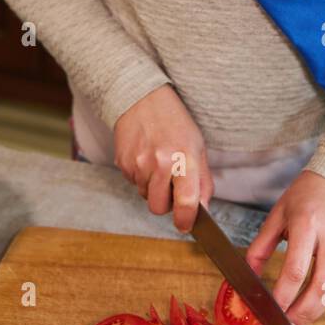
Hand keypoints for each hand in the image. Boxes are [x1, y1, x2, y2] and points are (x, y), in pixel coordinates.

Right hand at [113, 84, 213, 232]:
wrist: (142, 99)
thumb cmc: (175, 122)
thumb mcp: (198, 147)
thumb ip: (202, 181)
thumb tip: (202, 210)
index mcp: (184, 159)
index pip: (186, 202)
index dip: (186, 220)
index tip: (186, 225)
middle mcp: (160, 163)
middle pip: (158, 208)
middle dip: (165, 204)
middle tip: (171, 187)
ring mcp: (138, 164)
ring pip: (145, 196)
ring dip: (152, 189)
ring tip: (158, 165)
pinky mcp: (122, 163)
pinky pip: (133, 183)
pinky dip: (141, 177)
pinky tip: (146, 158)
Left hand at [244, 170, 324, 324]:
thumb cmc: (308, 192)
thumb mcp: (278, 213)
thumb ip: (261, 245)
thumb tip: (246, 272)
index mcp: (307, 226)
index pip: (295, 270)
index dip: (283, 296)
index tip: (270, 309)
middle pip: (320, 289)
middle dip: (303, 314)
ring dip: (314, 311)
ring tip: (296, 322)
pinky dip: (323, 296)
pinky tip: (309, 303)